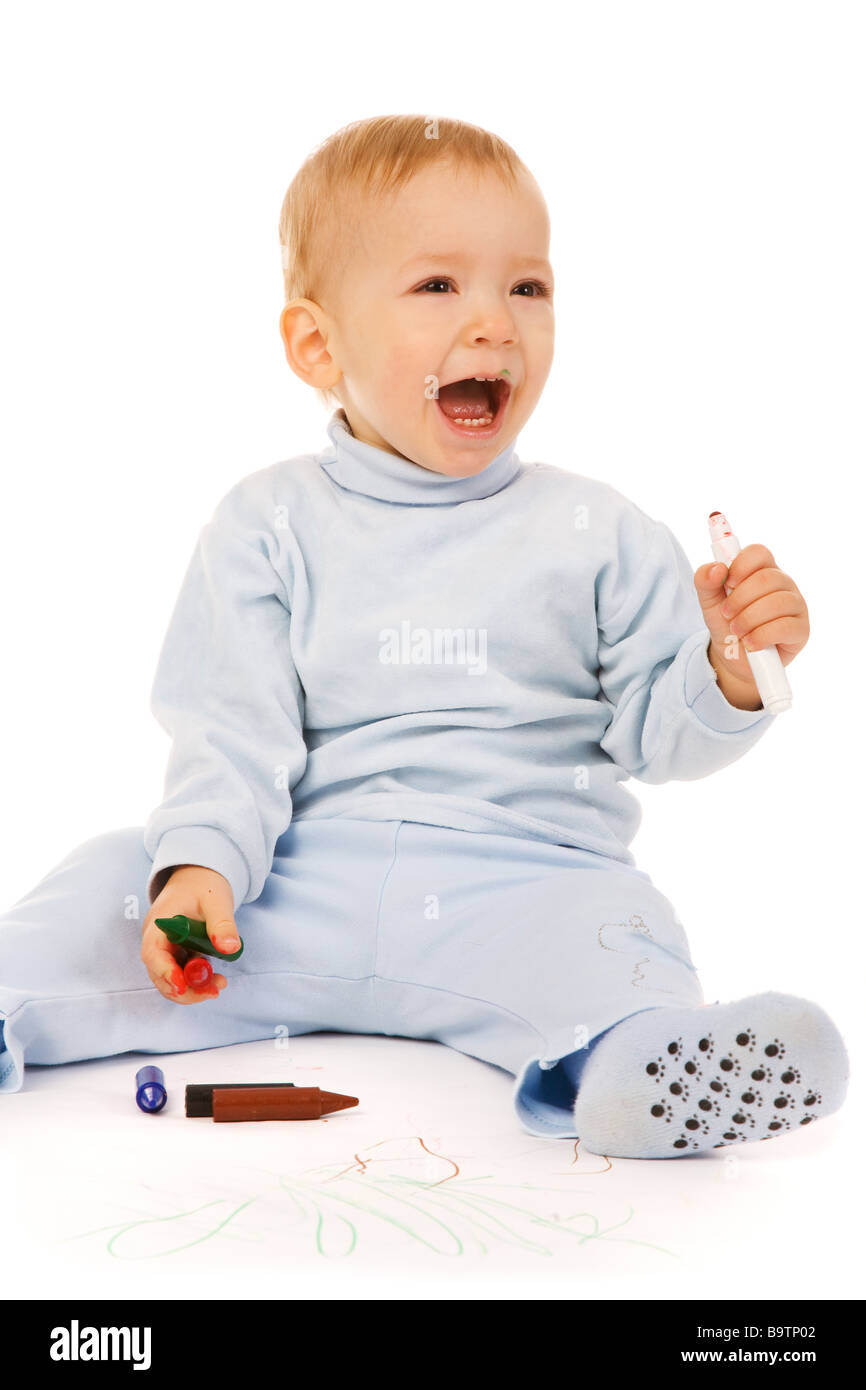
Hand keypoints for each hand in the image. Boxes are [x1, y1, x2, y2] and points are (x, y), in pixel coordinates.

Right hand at [141, 864, 237, 1003]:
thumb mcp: (216, 900)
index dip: (165, 972)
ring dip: (194, 987)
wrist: (198, 877)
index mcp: (159, 925)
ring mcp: (166, 950)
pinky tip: (217, 977)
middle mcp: (157, 941)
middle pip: (160, 975)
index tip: (183, 985)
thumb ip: (222, 923)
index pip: (153, 954)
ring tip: (220, 983)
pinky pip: (183, 974)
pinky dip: (198, 980)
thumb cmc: (203, 885)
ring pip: (172, 979)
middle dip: (185, 989)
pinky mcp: (178, 954)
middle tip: (213, 991)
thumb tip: (230, 948)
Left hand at [693, 543, 808, 691]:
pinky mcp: (801, 630)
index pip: (759, 552)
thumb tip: (717, 568)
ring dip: (749, 619)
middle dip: (740, 599)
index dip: (741, 565)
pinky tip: (751, 643)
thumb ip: (705, 581)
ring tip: (737, 631)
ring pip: (777, 602)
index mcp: (762, 570)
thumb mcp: (709, 603)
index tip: (727, 584)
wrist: (733, 659)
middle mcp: (783, 584)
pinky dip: (761, 636)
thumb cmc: (726, 624)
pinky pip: (785, 627)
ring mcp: (796, 606)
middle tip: (727, 614)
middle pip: (768, 578)